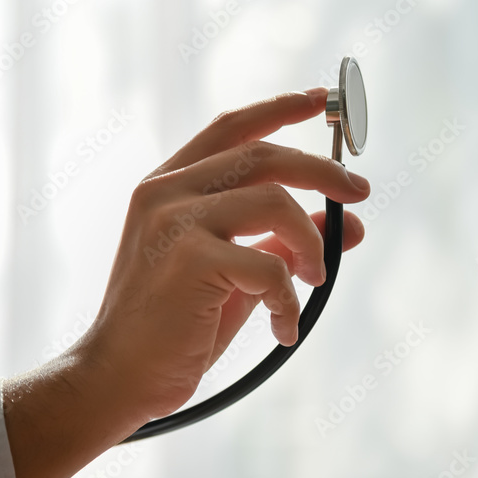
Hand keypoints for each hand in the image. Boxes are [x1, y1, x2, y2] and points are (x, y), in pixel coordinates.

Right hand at [4, 89, 369, 477]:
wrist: (120, 377)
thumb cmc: (176, 326)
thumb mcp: (240, 275)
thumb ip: (286, 242)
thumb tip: (351, 225)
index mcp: (169, 185)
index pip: (231, 128)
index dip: (281, 107)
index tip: (323, 100)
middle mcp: (166, 192)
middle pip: (263, 154)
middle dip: (322, 171)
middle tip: (358, 193)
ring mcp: (173, 222)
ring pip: (275, 202)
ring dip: (311, 243)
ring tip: (314, 280)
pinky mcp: (187, 259)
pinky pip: (269, 266)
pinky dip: (290, 298)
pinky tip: (283, 328)